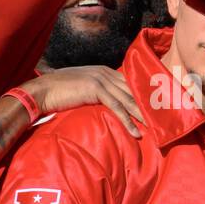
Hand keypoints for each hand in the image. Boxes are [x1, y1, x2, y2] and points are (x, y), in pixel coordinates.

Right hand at [19, 67, 143, 137]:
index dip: (142, 95)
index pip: (129, 83)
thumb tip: (106, 100)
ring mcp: (101, 79)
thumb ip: (96, 90)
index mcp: (103, 71)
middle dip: (148, 104)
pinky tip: (136, 132)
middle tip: (162, 117)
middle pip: (132, 89)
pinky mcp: (95, 90)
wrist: (42, 91)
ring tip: (155, 127)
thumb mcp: (81, 87)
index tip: (154, 107)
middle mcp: (105, 72)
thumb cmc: (58, 92)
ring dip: (142, 115)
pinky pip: (117, 107)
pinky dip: (128, 121)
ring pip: (128, 99)